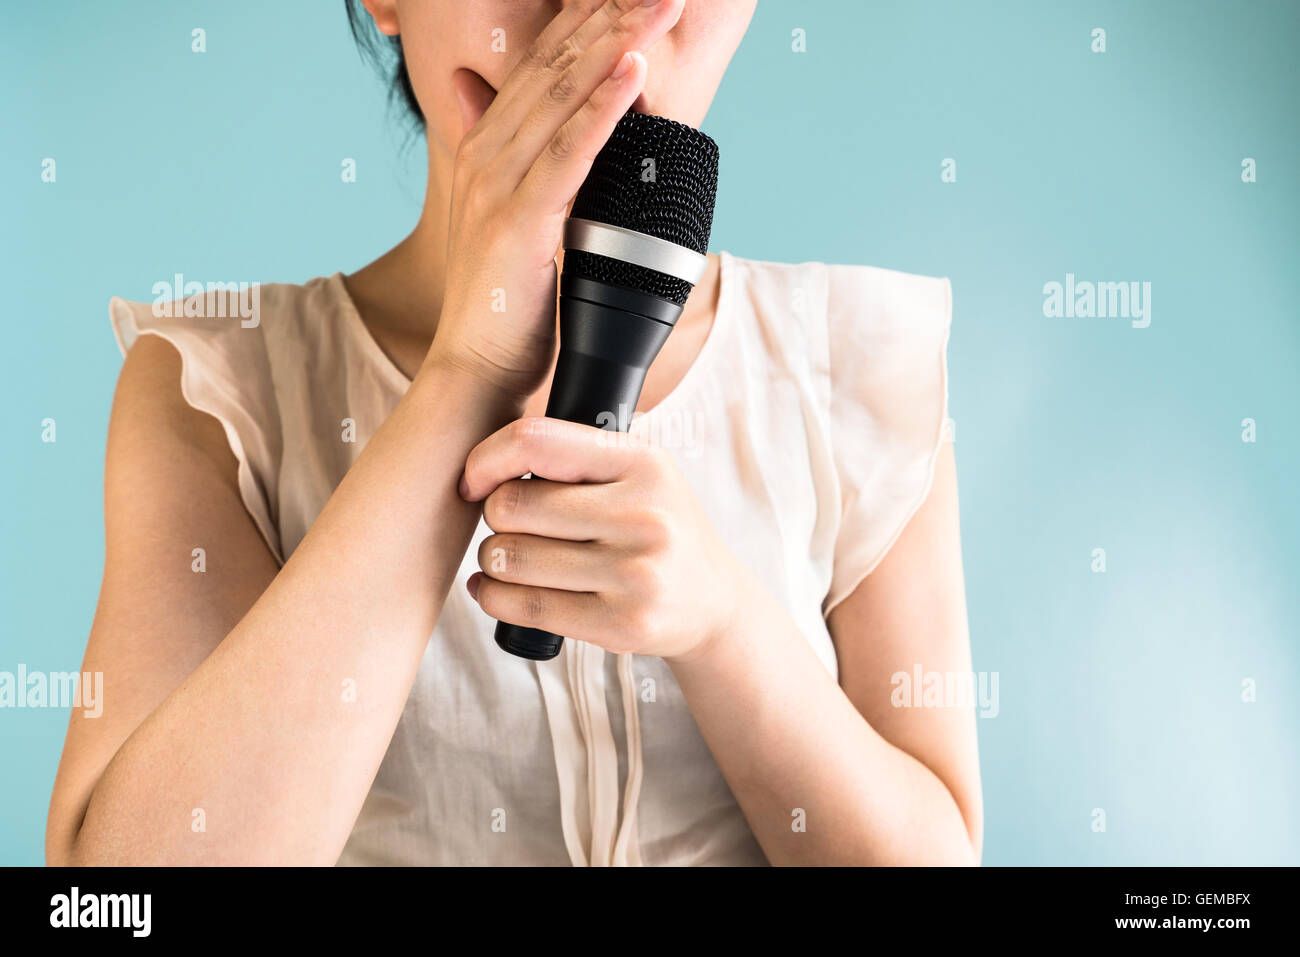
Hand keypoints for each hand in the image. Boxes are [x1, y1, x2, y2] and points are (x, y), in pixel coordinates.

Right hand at [425, 0, 685, 399]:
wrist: (476, 368)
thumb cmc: (508, 303)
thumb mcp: (513, 221)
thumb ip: (524, 167)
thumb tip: (535, 134)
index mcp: (487, 149)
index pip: (541, 64)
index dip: (587, 20)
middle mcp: (486, 153)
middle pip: (555, 65)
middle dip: (609, 15)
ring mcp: (498, 183)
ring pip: (563, 95)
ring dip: (616, 43)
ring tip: (661, 3)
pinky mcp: (518, 218)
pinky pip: (568, 152)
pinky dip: (601, 107)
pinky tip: (632, 71)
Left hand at [459, 417, 751, 660]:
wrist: (713, 602)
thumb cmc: (658, 526)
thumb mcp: (638, 473)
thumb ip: (575, 457)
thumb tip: (481, 467)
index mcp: (643, 462)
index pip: (535, 441)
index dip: (486, 459)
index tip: (474, 481)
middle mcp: (644, 515)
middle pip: (511, 505)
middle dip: (494, 517)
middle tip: (508, 526)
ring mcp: (635, 574)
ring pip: (509, 558)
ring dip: (492, 560)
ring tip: (510, 558)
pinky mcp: (620, 625)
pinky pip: (523, 606)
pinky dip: (493, 597)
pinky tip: (497, 590)